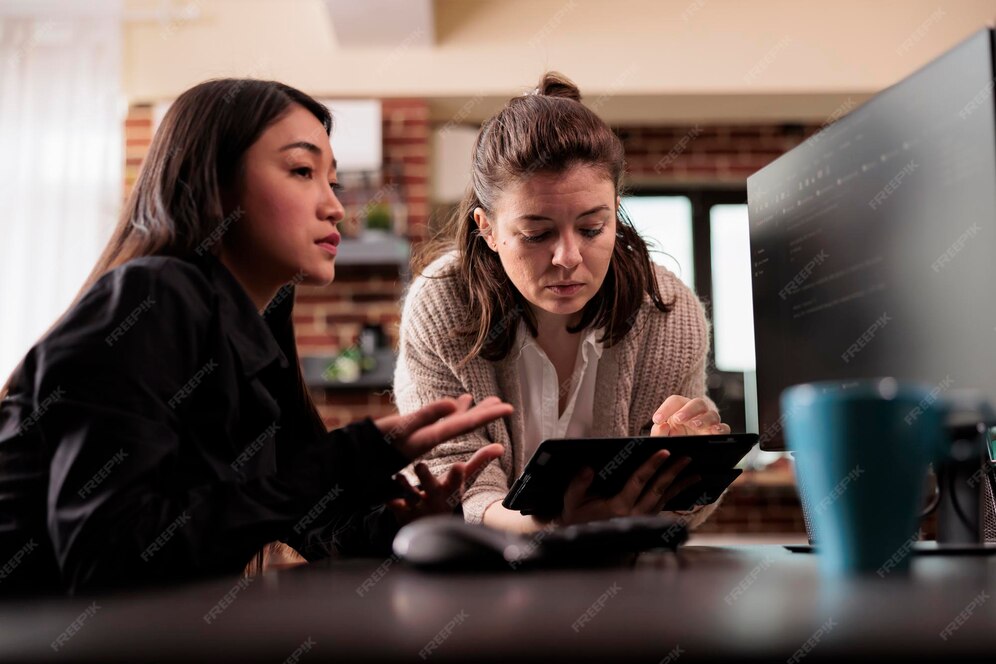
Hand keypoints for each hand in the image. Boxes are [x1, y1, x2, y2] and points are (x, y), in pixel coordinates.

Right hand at [375, 394, 512, 460]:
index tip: (507, 408)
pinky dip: (447, 413)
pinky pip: (437, 424)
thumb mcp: (399, 430)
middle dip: (482, 412)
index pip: (465, 424)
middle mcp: (430, 438)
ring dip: (466, 410)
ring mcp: (422, 438)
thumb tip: (452, 403)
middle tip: (503, 402)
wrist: (354, 462)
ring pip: (450, 422)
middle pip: (462, 424)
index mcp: (431, 437)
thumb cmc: (374, 445)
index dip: (486, 415)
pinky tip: (453, 406)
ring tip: (479, 398)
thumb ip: (424, 416)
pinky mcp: (414, 438)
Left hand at [387, 443, 503, 525]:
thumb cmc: (446, 495)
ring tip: (398, 476)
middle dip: (426, 478)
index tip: (458, 466)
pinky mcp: (400, 510)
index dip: (457, 475)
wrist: (427, 525)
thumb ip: (478, 463)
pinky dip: (388, 498)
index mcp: (450, 490)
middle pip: (431, 487)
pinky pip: (392, 504)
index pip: (456, 481)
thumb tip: (499, 447)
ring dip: (404, 486)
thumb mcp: (462, 483)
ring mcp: (417, 505)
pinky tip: (382, 490)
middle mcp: (434, 498)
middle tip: (421, 465)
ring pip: (410, 495)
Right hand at [559, 449, 701, 524]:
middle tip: (687, 458)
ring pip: (665, 500)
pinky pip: (663, 507)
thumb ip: (579, 485)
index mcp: (618, 507)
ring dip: (680, 485)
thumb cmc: (576, 518)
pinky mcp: (645, 523)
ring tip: (694, 473)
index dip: (652, 465)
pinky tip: (683, 488)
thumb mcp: (572, 501)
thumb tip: (588, 468)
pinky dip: (674, 496)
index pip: (639, 481)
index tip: (664, 452)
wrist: (581, 543)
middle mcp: (634, 514)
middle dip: (673, 473)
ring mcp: (642, 520)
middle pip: (658, 490)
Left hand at [651, 395, 730, 436]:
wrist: (686, 456)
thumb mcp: (663, 438)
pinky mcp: (718, 434)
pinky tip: (714, 431)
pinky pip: (724, 428)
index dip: (666, 408)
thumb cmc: (674, 442)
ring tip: (695, 425)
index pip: (675, 401)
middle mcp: (697, 413)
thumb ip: (658, 432)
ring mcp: (709, 422)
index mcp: (681, 409)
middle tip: (678, 418)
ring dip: (703, 419)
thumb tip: (662, 425)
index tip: (657, 419)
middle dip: (688, 410)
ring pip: (712, 414)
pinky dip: (720, 429)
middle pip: (697, 403)